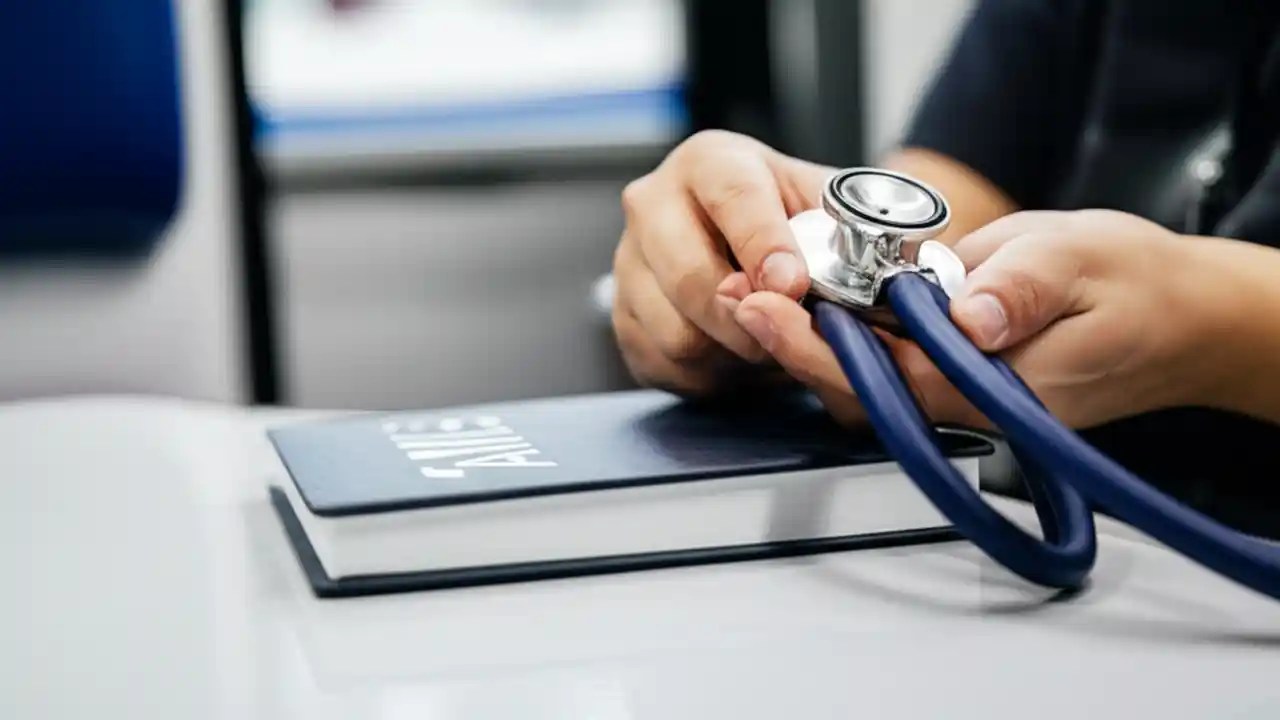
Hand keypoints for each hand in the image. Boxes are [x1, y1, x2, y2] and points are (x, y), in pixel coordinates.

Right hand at [611, 130, 832, 395]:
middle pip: (690, 277)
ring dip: (733, 352)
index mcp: (710, 163)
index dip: (765, 247)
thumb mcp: (824, 206)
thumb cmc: (788, 224)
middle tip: (788, 332)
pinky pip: (666, 363)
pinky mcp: (622, 315)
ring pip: (678, 333)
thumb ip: (843, 228)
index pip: (734, 201)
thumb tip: (873, 262)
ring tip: (767, 340)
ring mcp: (629, 261)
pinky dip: (711, 372)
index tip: (793, 285)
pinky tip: (736, 353)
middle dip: (748, 318)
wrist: (747, 251)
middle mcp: (654, 203)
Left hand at [734, 209, 1219, 428]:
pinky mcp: (954, 374)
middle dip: (792, 346)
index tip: (769, 311)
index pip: (889, 379)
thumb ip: (1023, 289)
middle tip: (735, 297)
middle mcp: (968, 402)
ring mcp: (959, 393)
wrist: (1169, 315)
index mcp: (996, 388)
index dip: (820, 348)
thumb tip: (971, 314)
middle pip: (863, 386)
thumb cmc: (1130, 287)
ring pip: (866, 380)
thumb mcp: (1081, 263)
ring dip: (805, 341)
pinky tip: (801, 303)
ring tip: (750, 294)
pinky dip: (839, 336)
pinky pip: (885, 364)